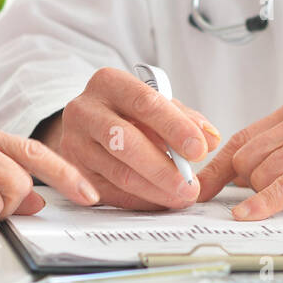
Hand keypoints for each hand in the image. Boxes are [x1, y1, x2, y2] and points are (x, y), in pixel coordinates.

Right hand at [40, 67, 220, 209]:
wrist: (88, 122)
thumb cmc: (128, 112)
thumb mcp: (156, 104)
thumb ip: (185, 118)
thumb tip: (210, 139)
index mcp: (108, 83)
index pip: (144, 103)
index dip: (174, 127)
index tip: (199, 149)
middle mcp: (84, 109)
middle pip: (125, 140)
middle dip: (163, 167)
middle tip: (190, 185)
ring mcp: (73, 141)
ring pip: (117, 171)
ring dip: (154, 189)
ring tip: (180, 197)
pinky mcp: (71, 170)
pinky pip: (100, 189)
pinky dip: (124, 197)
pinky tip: (140, 199)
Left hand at [195, 94, 282, 219]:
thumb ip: (281, 150)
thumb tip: (238, 175)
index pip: (241, 137)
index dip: (217, 166)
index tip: (199, 186)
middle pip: (246, 157)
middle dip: (251, 184)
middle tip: (276, 194)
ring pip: (262, 172)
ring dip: (271, 193)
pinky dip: (264, 202)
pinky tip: (248, 214)